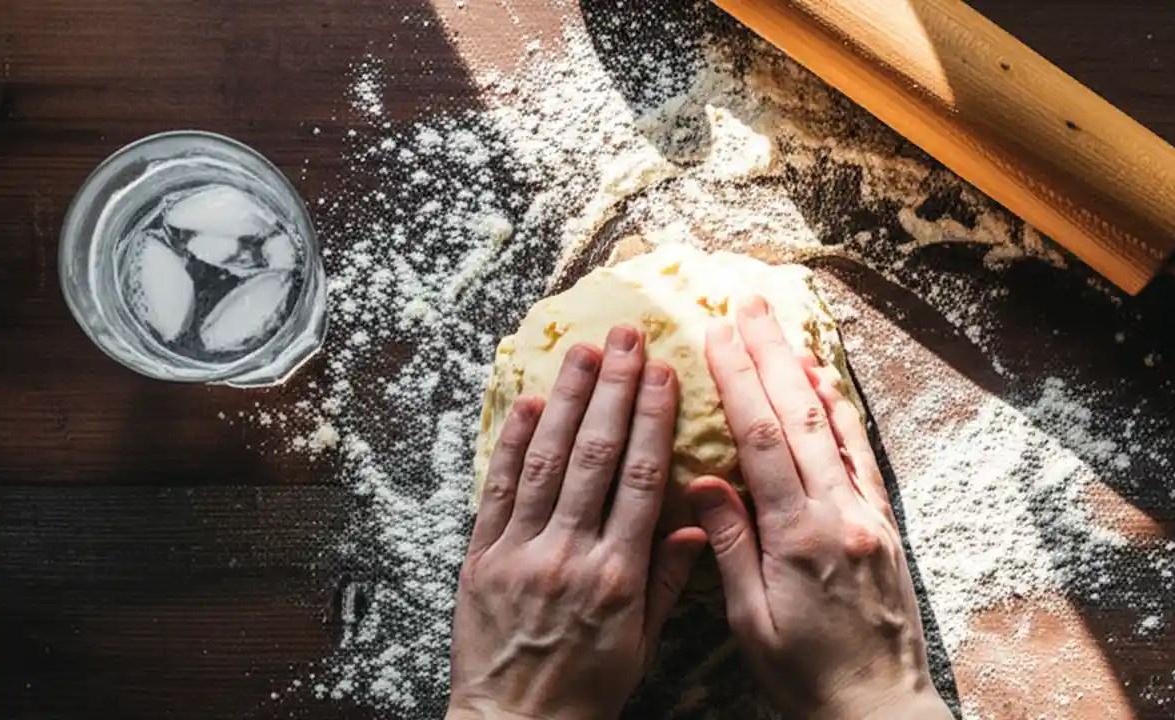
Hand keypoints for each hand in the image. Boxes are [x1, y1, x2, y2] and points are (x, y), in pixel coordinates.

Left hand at [448, 326, 706, 719]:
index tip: (664, 374)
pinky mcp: (480, 557)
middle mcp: (569, 554)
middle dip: (614, 389)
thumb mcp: (642, 646)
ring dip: (568, 401)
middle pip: (597, 455)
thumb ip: (668, 582)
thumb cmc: (586, 690)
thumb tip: (694, 523)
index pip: (642, 480)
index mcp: (617, 576)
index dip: (653, 420)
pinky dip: (514, 444)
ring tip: (583, 352)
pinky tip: (531, 404)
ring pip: (547, 461)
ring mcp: (520, 552)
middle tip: (626, 336)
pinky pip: (498, 490)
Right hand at [689, 297, 949, 719]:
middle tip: (747, 304)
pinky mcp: (883, 525)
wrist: (878, 710)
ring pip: (836, 427)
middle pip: (801, 416)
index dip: (738, 382)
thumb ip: (733, 547)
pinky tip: (828, 385)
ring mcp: (867, 515)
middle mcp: (839, 514)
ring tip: (784, 326)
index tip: (715, 335)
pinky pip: (862, 455)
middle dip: (770, 354)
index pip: (762, 441)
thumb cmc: (805, 677)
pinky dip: (844, 413)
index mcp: (799, 538)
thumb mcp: (752, 623)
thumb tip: (703, 482)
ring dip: (807, 371)